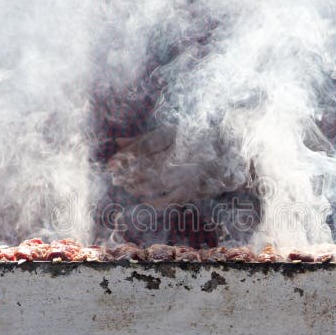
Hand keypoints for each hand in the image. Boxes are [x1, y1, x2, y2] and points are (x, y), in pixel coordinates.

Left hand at [107, 126, 242, 208]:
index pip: (145, 146)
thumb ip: (142, 139)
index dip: (125, 156)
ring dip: (137, 186)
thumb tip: (117, 142)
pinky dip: (155, 201)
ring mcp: (189, 172)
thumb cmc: (191, 139)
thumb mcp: (168, 133)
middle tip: (114, 178)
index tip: (110, 164)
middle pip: (149, 165)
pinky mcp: (193, 188)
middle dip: (128, 173)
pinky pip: (171, 199)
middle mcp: (183, 153)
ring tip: (126, 186)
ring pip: (158, 182)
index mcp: (176, 135)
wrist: (225, 152)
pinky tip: (143, 200)